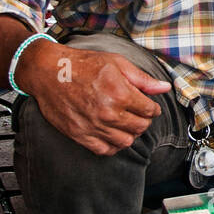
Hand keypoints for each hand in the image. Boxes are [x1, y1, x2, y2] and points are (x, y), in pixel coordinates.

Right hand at [20, 44, 171, 155]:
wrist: (48, 72)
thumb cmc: (82, 64)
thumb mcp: (116, 63)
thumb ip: (142, 79)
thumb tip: (164, 88)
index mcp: (120, 93)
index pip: (149, 111)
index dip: (152, 108)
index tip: (148, 106)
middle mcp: (108, 113)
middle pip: (140, 127)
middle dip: (143, 120)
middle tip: (137, 113)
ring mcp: (94, 126)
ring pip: (126, 142)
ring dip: (130, 133)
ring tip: (125, 123)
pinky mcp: (80, 135)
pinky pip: (105, 150)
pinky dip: (112, 145)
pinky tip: (112, 133)